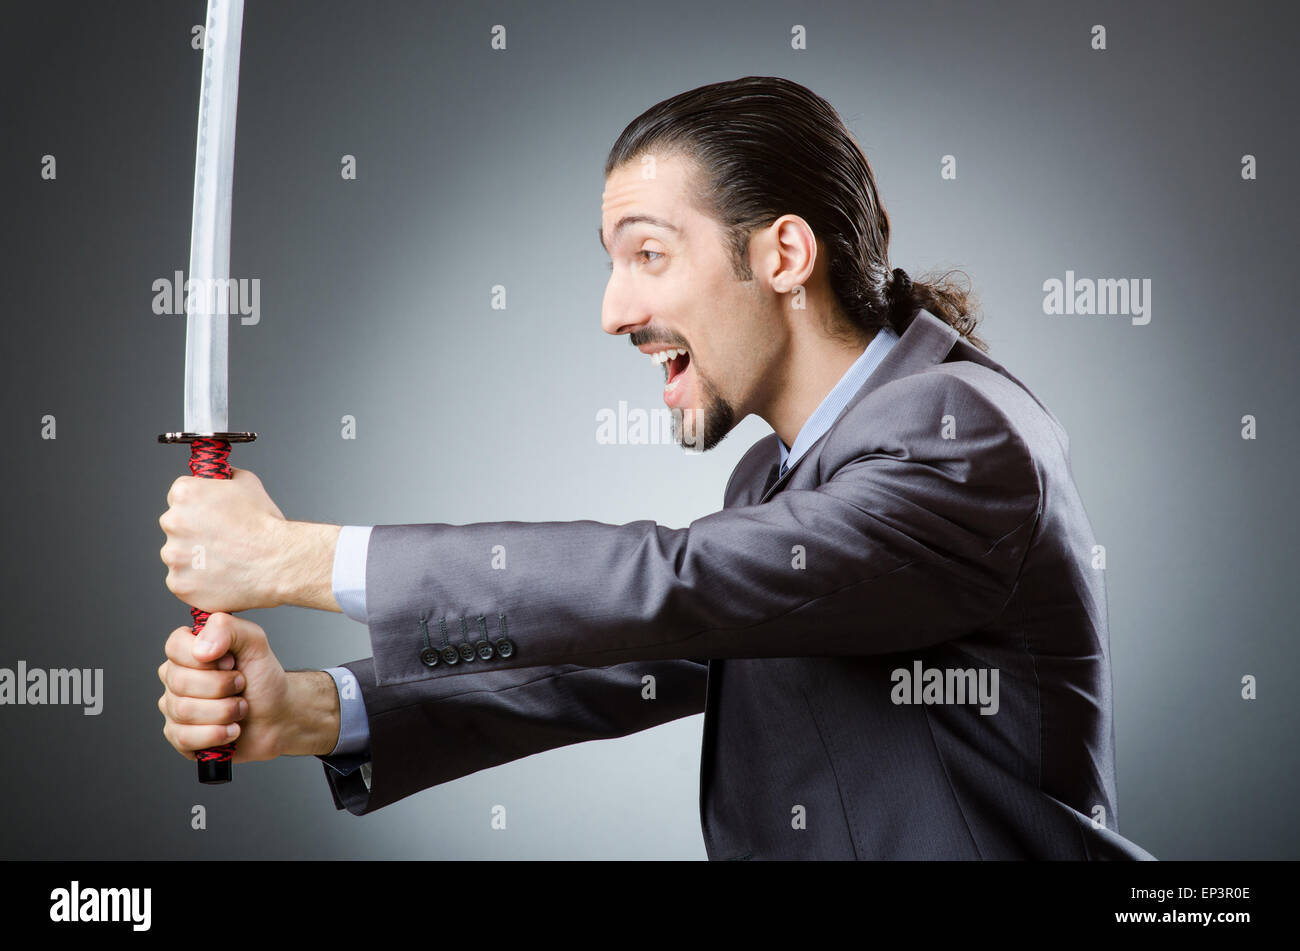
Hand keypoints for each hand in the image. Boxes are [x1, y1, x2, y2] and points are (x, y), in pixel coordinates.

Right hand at [157, 613, 339, 761]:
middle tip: (242, 686)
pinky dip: (217, 734)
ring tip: (241, 708)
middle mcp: (175, 677)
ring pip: (184, 710)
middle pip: (180, 682)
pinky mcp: (179, 736)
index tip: (233, 663)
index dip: (208, 659)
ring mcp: (174, 707)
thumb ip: (229, 629)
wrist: (278, 715)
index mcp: (188, 650)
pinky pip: (184, 737)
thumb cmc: (263, 678)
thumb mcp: (255, 642)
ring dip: (225, 711)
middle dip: (223, 687)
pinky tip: (232, 729)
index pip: (175, 646)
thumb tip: (201, 648)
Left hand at [159, 468, 288, 612]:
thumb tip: (218, 478)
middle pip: (176, 527)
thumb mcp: (248, 483)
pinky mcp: (178, 584)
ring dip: (195, 558)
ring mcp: (173, 555)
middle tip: (222, 541)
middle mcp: (172, 521)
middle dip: (194, 532)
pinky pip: (182, 582)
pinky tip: (221, 577)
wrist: (278, 561)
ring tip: (226, 561)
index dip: (198, 506)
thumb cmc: (266, 524)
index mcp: (184, 493)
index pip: (178, 497)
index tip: (211, 517)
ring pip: (178, 555)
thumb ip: (224, 478)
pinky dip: (197, 582)